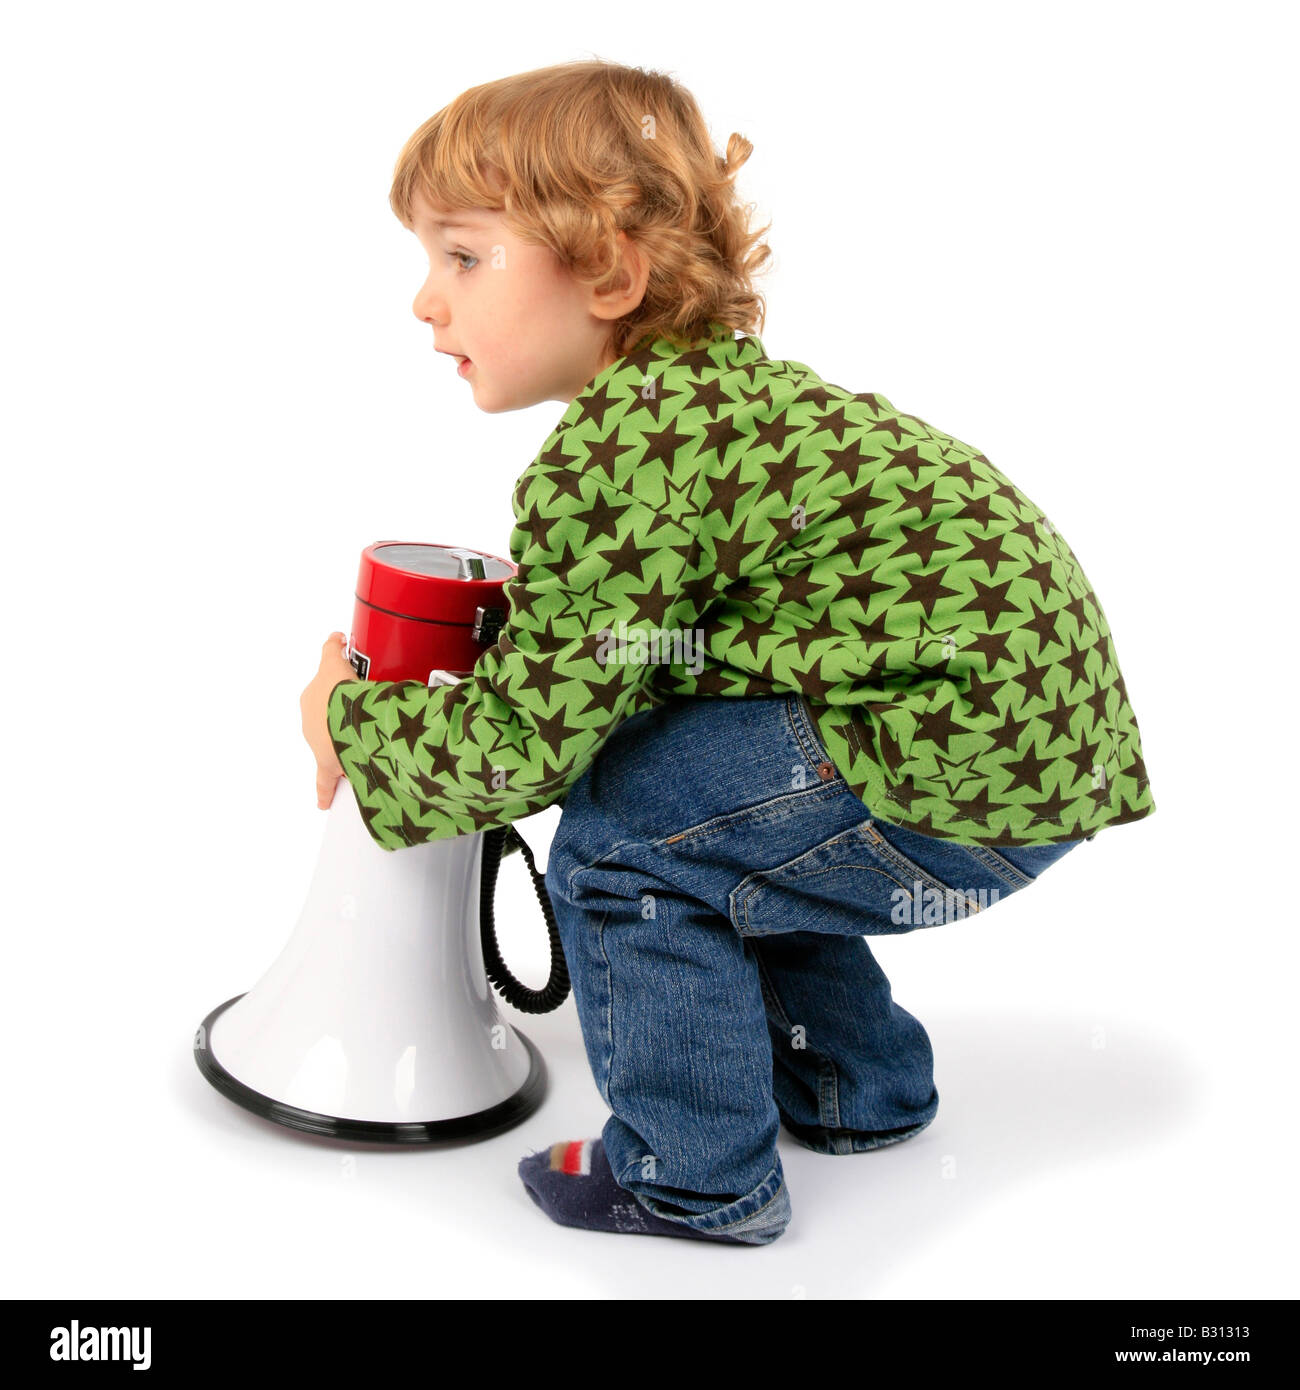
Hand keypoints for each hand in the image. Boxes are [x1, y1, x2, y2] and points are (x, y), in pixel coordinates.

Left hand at [301, 631, 363, 809]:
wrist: (339, 715)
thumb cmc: (337, 691)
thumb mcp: (334, 661)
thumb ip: (332, 647)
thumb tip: (335, 636)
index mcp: (312, 701)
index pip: (321, 700)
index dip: (335, 700)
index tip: (347, 703)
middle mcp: (311, 724)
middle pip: (327, 726)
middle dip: (340, 727)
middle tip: (361, 726)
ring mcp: (319, 745)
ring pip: (331, 749)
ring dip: (342, 751)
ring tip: (362, 751)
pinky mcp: (328, 766)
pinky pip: (324, 782)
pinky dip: (323, 793)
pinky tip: (323, 802)